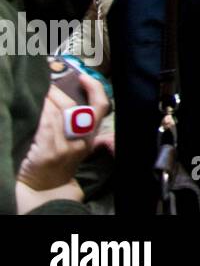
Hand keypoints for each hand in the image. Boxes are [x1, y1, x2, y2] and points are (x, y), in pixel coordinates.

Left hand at [17, 73, 109, 192]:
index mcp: (90, 137)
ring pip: (56, 113)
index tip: (84, 77)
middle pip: (72, 107)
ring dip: (44, 100)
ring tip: (37, 95)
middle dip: (57, 92)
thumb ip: (86, 130)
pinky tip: (33, 109)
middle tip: (46, 86)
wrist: (46, 188)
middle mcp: (80, 141)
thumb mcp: (80, 148)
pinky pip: (44, 124)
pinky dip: (39, 113)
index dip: (95, 88)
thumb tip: (84, 102)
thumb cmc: (60, 164)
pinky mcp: (48, 152)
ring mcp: (65, 147)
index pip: (101, 107)